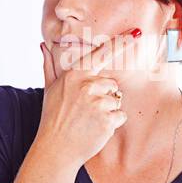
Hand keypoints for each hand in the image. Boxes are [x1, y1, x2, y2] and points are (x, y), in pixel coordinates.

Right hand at [35, 33, 131, 168]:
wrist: (55, 149)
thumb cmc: (52, 118)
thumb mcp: (49, 89)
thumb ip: (49, 65)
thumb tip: (44, 45)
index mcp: (74, 75)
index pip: (101, 55)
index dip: (121, 43)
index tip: (137, 33)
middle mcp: (86, 85)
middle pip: (111, 84)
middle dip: (104, 96)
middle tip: (85, 110)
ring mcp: (97, 102)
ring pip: (117, 100)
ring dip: (108, 111)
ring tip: (89, 120)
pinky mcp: (107, 119)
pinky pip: (121, 115)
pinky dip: (112, 123)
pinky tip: (96, 128)